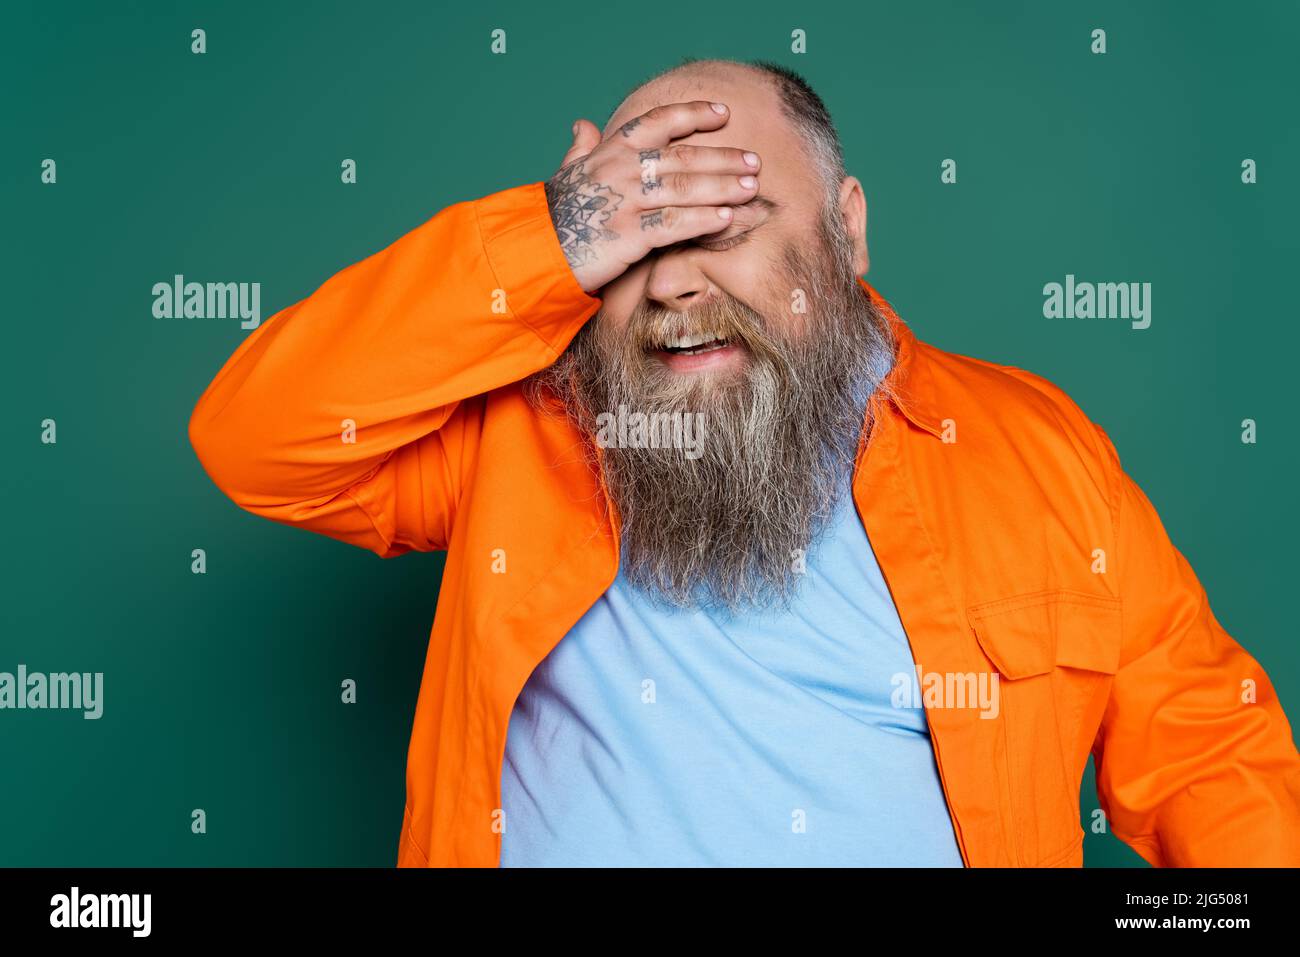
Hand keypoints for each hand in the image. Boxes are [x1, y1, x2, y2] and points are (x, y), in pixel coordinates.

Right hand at [545, 101, 760, 292]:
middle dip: (723, 158)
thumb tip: (582, 123)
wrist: (533, 251)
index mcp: (609, 151)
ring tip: (750, 189)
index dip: (693, 114)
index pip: (658, 122)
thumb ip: (581, 148)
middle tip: (754, 162)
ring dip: (722, 187)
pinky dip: (702, 220)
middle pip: (682, 156)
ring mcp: (624, 202)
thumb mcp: (566, 174)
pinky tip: (726, 219)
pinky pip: (673, 224)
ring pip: (683, 188)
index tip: (723, 114)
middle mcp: (620, 170)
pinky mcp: (627, 236)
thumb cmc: (552, 214)